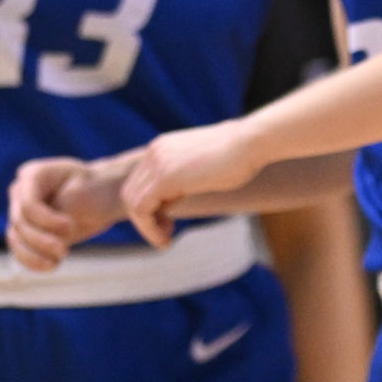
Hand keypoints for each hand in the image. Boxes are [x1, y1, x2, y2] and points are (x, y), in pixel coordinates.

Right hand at [5, 155, 128, 269]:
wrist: (103, 196)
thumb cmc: (96, 188)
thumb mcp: (84, 193)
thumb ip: (64, 210)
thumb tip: (51, 234)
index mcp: (34, 174)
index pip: (28, 203)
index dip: (45, 220)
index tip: (70, 226)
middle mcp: (21, 192)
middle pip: (20, 222)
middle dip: (40, 240)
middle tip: (64, 251)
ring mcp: (21, 212)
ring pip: (16, 239)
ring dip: (34, 255)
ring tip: (56, 262)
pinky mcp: (27, 232)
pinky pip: (20, 250)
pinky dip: (32, 261)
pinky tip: (51, 266)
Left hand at [117, 120, 263, 244]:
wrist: (251, 142)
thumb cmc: (240, 155)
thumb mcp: (204, 165)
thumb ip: (186, 176)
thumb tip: (181, 192)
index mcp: (162, 147)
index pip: (139, 182)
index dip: (149, 207)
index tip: (167, 221)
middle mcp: (154, 152)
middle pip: (131, 192)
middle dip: (144, 219)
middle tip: (166, 232)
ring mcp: (157, 163)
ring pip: (133, 203)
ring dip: (146, 227)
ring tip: (166, 238)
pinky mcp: (165, 177)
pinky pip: (141, 209)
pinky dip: (149, 229)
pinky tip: (166, 238)